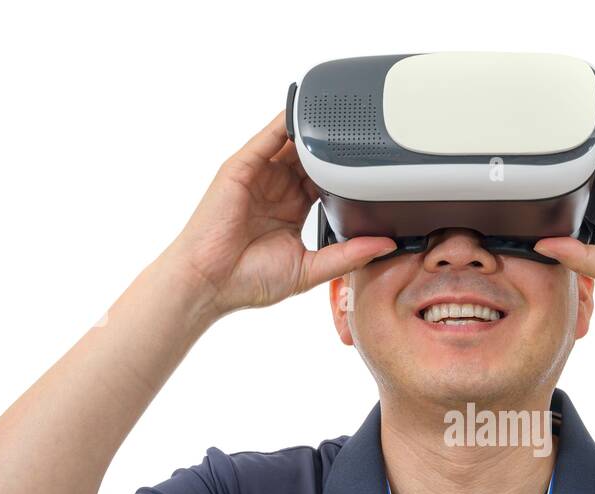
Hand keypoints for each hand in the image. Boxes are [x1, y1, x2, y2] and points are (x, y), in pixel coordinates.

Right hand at [160, 108, 396, 319]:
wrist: (209, 283)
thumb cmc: (249, 281)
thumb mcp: (311, 268)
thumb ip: (348, 256)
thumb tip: (385, 246)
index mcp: (293, 210)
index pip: (327, 181)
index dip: (348, 171)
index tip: (375, 163)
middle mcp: (276, 189)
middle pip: (312, 158)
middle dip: (335, 146)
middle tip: (366, 131)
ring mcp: (258, 176)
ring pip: (292, 143)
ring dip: (314, 129)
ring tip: (343, 112)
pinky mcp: (241, 168)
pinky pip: (267, 138)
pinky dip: (285, 123)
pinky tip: (306, 110)